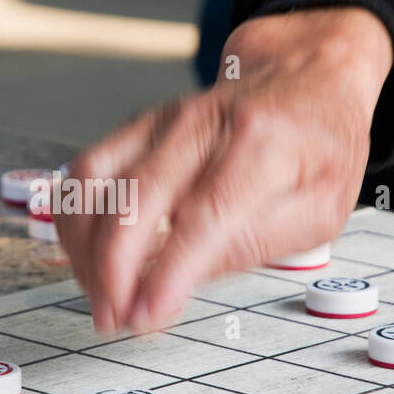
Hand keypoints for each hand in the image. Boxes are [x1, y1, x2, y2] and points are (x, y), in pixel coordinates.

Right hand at [58, 8, 392, 332]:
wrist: (307, 75)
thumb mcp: (318, 210)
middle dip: (113, 271)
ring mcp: (164, 121)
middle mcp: (205, 126)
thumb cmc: (319, 147)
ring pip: (95, 184)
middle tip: (113, 318)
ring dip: (84, 249)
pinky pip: (84, 171)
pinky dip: (74, 219)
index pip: (203, 217)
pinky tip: (86, 256)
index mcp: (264, 147)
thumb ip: (253, 246)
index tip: (145, 317)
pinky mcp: (138, 126)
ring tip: (99, 294)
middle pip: (136, 201)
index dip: (167, 275)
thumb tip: (181, 284)